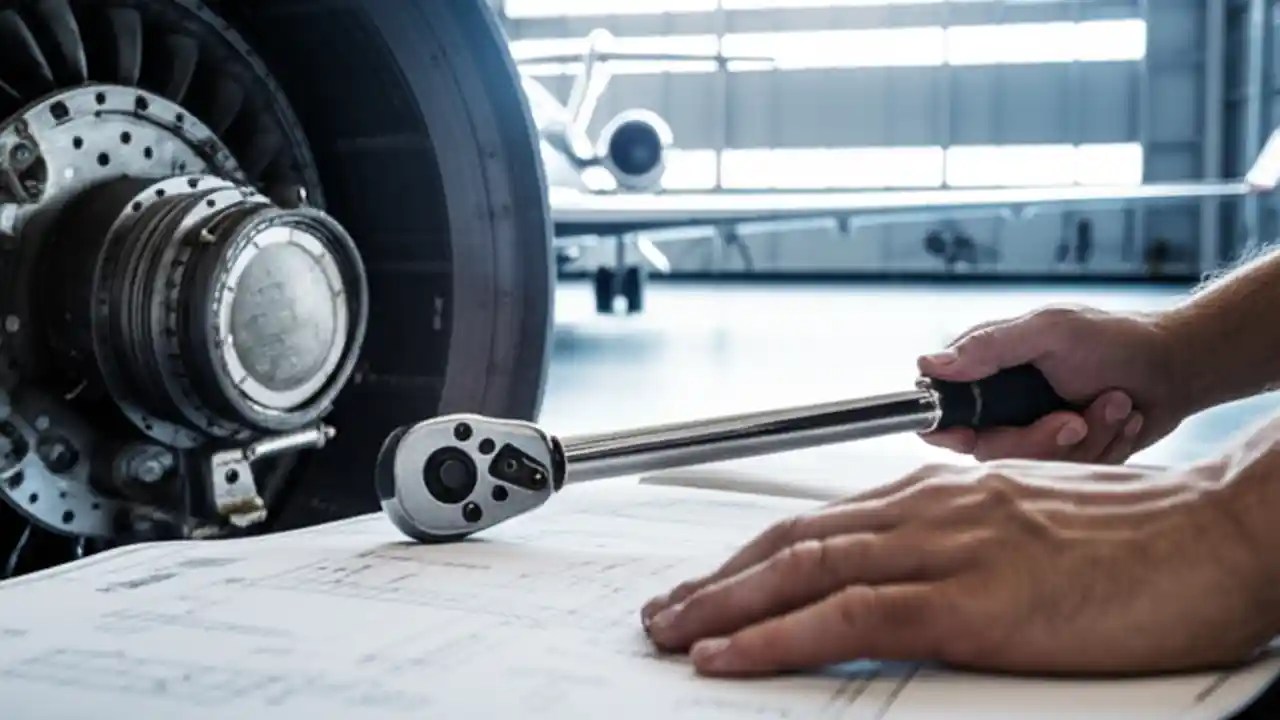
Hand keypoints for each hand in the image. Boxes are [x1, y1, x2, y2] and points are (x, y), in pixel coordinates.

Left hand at [640, 460, 1276, 677]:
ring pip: (803, 572)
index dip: (757, 554)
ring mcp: (950, 551)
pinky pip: (848, 617)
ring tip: (672, 632)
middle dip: (720, 579)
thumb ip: (969, 544)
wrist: (1224, 533)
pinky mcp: (973, 602)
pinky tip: (728, 655)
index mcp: (947, 497)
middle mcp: (934, 512)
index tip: (715, 580)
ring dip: (724, 605)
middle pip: (796, 541)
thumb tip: (923, 572)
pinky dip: (775, 637)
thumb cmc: (1148, 538)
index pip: (824, 522)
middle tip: (667, 609)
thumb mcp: (1037, 527)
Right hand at [918, 306, 1186, 463]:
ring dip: (1086, 438)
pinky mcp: (1069, 457)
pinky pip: (1071, 474)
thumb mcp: (1049, 331)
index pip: (944, 412)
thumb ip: (989, 347)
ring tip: (1117, 404)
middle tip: (1076, 419)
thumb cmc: (1114, 339)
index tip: (966, 436)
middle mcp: (1007, 409)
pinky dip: (1105, 448)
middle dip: (1040, 439)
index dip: (947, 430)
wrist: (1177, 367)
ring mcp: (1039, 434)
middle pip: (992, 450)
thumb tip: (928, 364)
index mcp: (989, 375)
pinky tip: (1123, 419)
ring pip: (1035, 466)